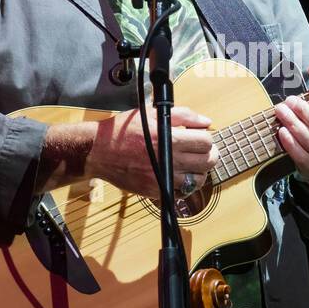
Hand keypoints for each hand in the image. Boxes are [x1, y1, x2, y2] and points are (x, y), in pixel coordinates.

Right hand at [91, 105, 218, 199]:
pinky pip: (181, 193)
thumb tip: (206, 122)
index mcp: (168, 139)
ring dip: (199, 172)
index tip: (201, 137)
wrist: (99, 151)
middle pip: (206, 162)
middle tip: (201, 151)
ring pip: (197, 181)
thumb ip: (183, 115)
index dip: (207, 138)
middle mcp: (168, 160)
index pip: (205, 142)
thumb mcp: (152, 114)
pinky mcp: (155, 191)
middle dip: (209, 155)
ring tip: (191, 164)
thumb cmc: (123, 131)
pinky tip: (179, 176)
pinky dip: (185, 186)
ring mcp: (162, 178)